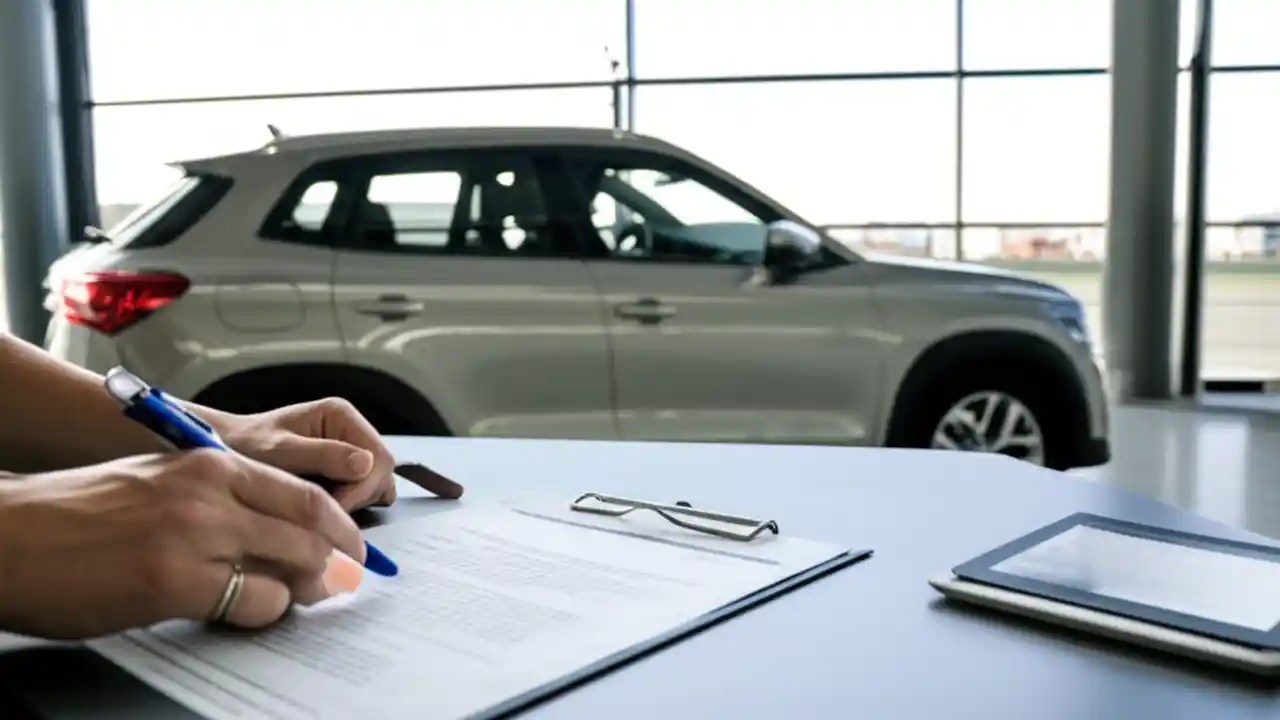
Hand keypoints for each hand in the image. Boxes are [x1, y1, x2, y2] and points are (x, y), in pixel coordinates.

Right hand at [0, 451, 365, 639]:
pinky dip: (268, 610)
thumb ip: (215, 496)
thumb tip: (268, 526)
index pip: (300, 491)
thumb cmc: (76, 513)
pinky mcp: (174, 583)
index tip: (350, 543)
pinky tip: (258, 610)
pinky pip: (253, 601)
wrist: (10, 538)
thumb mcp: (157, 480)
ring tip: (313, 595)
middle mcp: (209, 494)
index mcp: (208, 463)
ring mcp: (195, 537)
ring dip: (311, 585)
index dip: (336, 524)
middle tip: (350, 577)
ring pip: (292, 562)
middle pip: (308, 526)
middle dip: (339, 557)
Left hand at [208, 399, 396, 511]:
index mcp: (342, 415)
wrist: (217, 455)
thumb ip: (322, 455)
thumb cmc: (242, 449)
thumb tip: (367, 464)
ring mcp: (349, 451)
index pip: (380, 459)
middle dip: (358, 497)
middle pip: (382, 473)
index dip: (362, 489)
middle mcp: (351, 429)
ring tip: (316, 510)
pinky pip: (363, 493)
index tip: (330, 509)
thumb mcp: (278, 452)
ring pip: (376, 486)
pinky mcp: (343, 471)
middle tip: (320, 513)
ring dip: (354, 503)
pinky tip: (322, 510)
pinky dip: (350, 505)